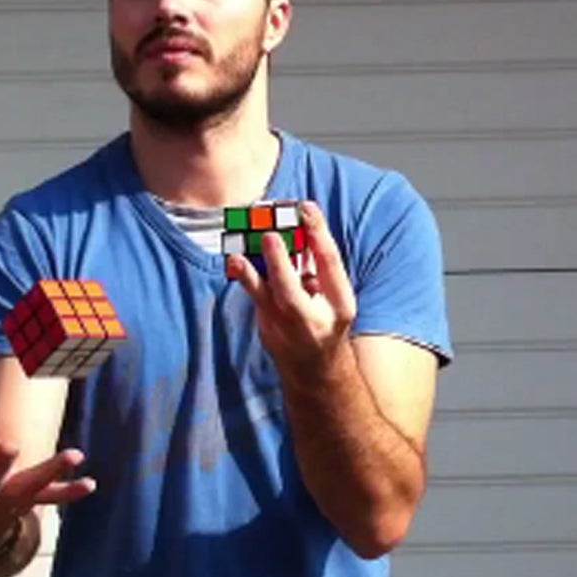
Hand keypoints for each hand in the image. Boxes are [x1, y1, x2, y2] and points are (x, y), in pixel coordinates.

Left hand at [227, 201, 356, 373]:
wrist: (315, 369)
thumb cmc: (328, 320)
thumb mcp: (336, 295)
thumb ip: (320, 265)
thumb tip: (301, 225)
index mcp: (340, 305)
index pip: (331, 265)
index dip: (319, 234)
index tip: (306, 208)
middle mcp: (313, 318)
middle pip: (293, 291)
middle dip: (280, 264)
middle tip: (268, 235)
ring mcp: (287, 330)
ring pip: (265, 301)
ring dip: (250, 277)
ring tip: (236, 258)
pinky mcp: (267, 331)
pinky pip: (256, 299)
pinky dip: (247, 278)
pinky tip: (238, 260)